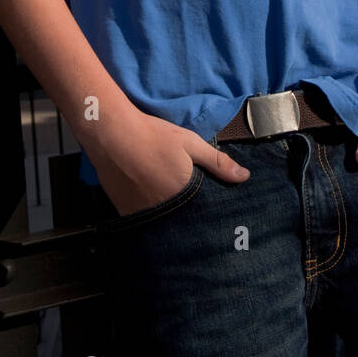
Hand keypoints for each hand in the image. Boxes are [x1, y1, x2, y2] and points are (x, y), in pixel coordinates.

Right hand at [85, 107, 249, 216]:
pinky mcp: (125, 211)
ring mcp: (142, 213)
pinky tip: (151, 203)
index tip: (215, 215)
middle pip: (182, 221)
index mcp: (183, 195)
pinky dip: (150, 215)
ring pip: (162, 222)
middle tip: (192, 211)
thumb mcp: (190, 143)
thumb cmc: (154, 136)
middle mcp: (163, 210)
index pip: (202, 214)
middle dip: (188, 218)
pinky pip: (143, 220)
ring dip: (169, 218)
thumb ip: (217, 162)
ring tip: (172, 208)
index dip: (207, 213)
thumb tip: (245, 177)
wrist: (112, 134)